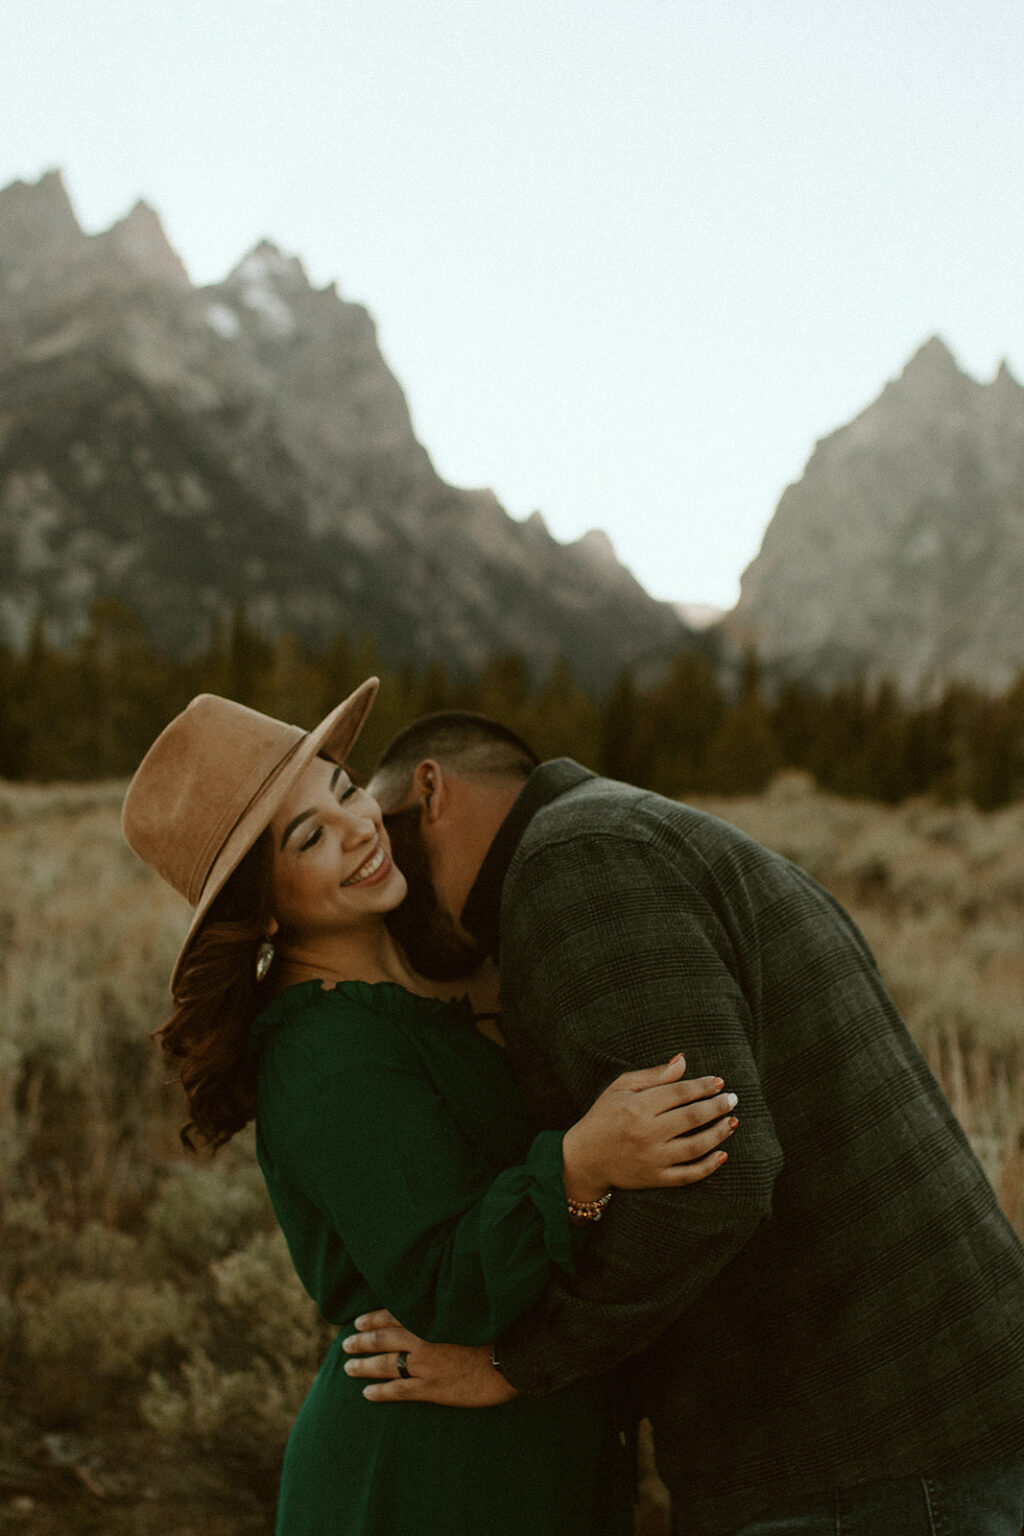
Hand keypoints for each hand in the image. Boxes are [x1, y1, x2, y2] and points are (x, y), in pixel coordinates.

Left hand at [342, 1311, 518, 1405]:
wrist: (512, 1358)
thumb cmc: (498, 1328)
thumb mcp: (469, 1307)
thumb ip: (448, 1306)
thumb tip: (437, 1301)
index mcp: (430, 1316)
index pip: (392, 1314)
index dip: (373, 1318)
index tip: (358, 1321)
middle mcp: (423, 1338)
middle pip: (382, 1339)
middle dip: (361, 1341)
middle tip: (345, 1344)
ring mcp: (425, 1365)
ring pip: (384, 1364)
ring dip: (363, 1365)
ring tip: (348, 1368)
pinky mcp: (432, 1388)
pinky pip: (398, 1390)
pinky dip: (380, 1392)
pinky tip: (366, 1394)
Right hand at [561, 1053, 737, 1201]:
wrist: (584, 1158)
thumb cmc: (604, 1116)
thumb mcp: (621, 1087)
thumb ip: (654, 1075)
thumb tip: (683, 1060)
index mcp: (638, 1106)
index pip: (680, 1093)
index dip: (703, 1086)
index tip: (719, 1082)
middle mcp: (647, 1133)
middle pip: (693, 1117)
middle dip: (717, 1106)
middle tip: (732, 1099)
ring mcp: (652, 1158)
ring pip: (696, 1146)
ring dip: (719, 1133)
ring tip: (732, 1122)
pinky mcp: (655, 1178)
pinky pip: (688, 1175)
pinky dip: (709, 1166)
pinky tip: (722, 1154)